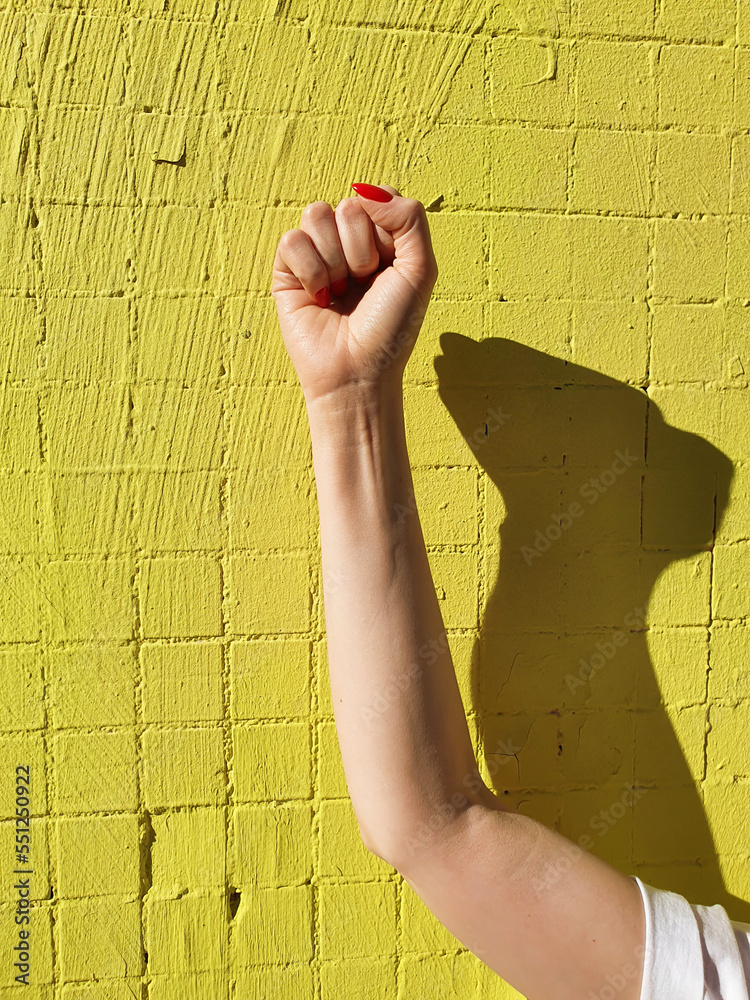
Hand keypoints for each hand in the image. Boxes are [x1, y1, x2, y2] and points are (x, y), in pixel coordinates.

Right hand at [271, 184, 437, 406]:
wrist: (357, 374)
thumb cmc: (390, 330)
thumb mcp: (420, 271)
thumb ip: (410, 218)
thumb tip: (366, 190)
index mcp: (381, 240)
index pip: (378, 198)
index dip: (385, 230)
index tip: (389, 268)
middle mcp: (348, 243)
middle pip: (349, 206)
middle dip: (361, 250)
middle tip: (363, 286)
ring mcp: (316, 255)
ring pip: (317, 215)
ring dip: (335, 260)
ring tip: (340, 293)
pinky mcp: (286, 271)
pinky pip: (292, 239)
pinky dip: (310, 271)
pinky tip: (319, 298)